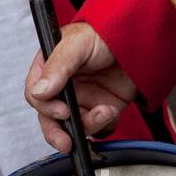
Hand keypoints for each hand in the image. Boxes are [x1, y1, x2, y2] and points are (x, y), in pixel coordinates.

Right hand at [24, 22, 137, 152]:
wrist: (139, 40)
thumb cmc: (104, 33)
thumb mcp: (77, 44)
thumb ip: (58, 67)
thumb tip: (40, 91)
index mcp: (50, 70)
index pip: (36, 95)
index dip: (46, 107)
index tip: (62, 111)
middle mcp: (64, 88)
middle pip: (50, 119)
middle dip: (57, 133)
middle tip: (66, 142)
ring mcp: (83, 100)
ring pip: (75, 127)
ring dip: (89, 125)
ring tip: (104, 112)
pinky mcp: (102, 109)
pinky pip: (98, 129)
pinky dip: (104, 126)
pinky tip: (112, 111)